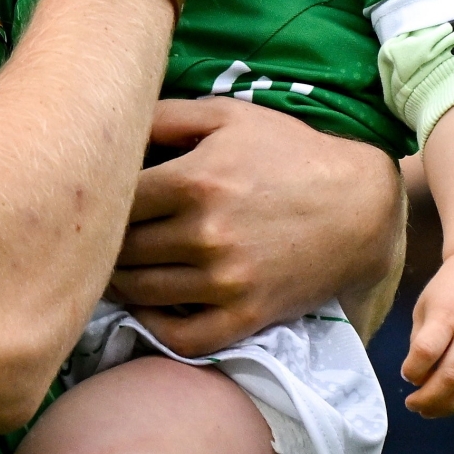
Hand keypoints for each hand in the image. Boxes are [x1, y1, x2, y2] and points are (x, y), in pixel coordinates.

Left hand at [107, 97, 405, 356]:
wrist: (361, 205)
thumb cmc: (289, 153)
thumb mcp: (229, 116)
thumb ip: (165, 116)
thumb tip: (113, 125)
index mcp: (194, 181)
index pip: (114, 201)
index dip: (99, 201)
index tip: (95, 202)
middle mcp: (205, 234)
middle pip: (121, 249)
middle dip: (102, 244)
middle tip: (92, 242)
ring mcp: (226, 281)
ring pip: (141, 293)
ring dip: (119, 284)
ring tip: (111, 271)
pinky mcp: (247, 316)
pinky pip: (181, 337)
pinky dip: (154, 327)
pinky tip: (147, 308)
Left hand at [402, 249, 453, 415]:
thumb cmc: (449, 292)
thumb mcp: (426, 307)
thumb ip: (421, 343)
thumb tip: (419, 382)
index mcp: (447, 315)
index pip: (426, 352)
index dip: (412, 371)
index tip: (407, 374)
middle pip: (451, 377)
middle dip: (429, 399)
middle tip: (414, 405)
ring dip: (451, 407)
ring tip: (432, 410)